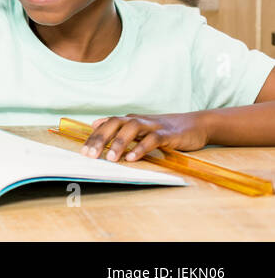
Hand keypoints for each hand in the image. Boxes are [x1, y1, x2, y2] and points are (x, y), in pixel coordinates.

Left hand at [82, 112, 208, 161]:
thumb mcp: (139, 127)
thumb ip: (118, 127)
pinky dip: (141, 148)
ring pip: (132, 129)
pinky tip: (132, 158)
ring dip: (119, 143)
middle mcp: (138, 120)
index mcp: (129, 120)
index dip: (93, 137)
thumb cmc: (164, 129)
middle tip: (90, 155)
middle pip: (114, 124)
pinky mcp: (168, 134)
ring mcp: (153, 126)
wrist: (195, 125)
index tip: (83, 151)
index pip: (106, 125)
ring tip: (110, 158)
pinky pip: (153, 139)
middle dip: (100, 139)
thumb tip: (95, 124)